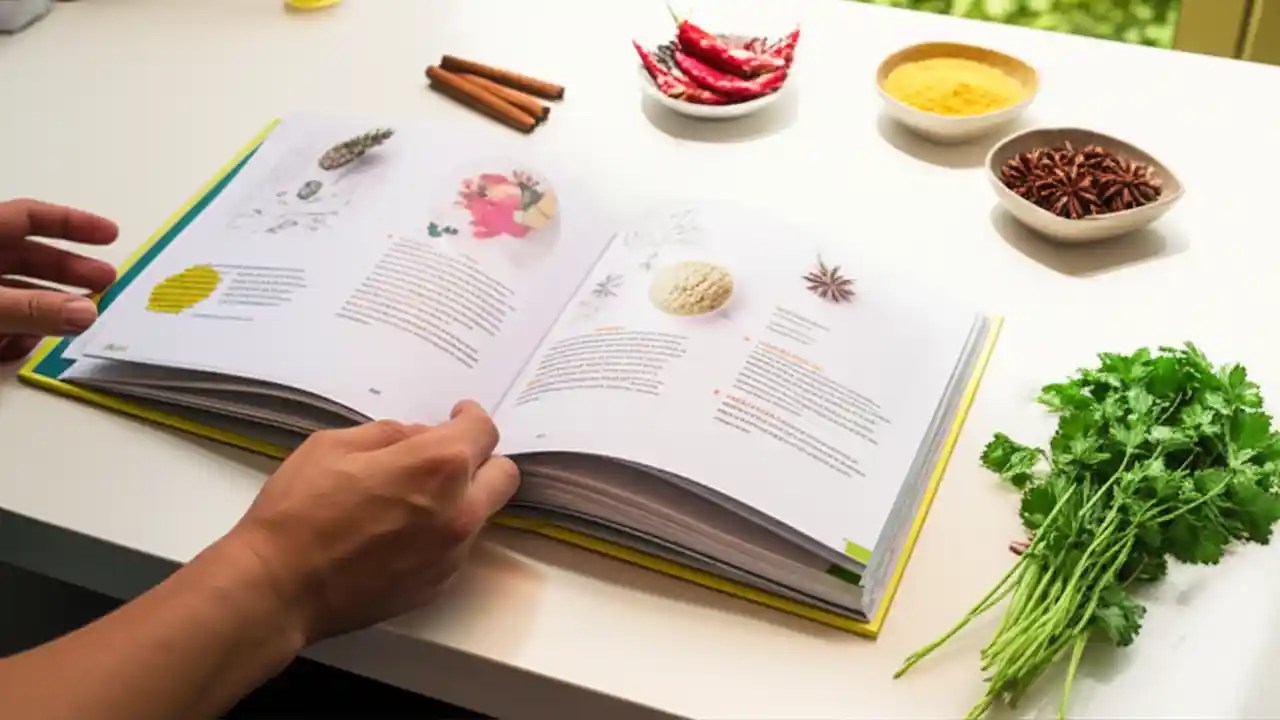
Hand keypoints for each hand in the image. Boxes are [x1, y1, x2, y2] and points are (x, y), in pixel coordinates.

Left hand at [0, 198, 117, 360]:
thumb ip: (33, 308)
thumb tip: (88, 313)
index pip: (29, 217)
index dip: (71, 223)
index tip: (111, 235)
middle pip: (28, 258)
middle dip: (69, 273)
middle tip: (106, 285)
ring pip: (15, 294)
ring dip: (41, 312)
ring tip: (63, 328)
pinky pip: (0, 320)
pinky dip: (10, 333)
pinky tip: (13, 348)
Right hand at [227, 401, 519, 642]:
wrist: (278, 587)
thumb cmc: (299, 508)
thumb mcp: (335, 444)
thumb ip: (390, 434)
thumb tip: (418, 437)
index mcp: (438, 466)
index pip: (483, 431)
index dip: (470, 417)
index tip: (458, 416)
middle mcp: (459, 510)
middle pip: (503, 475)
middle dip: (482, 458)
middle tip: (448, 456)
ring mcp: (452, 553)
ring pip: (481, 513)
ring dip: (462, 497)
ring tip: (417, 497)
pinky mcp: (438, 584)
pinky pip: (457, 547)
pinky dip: (442, 532)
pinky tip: (403, 532)